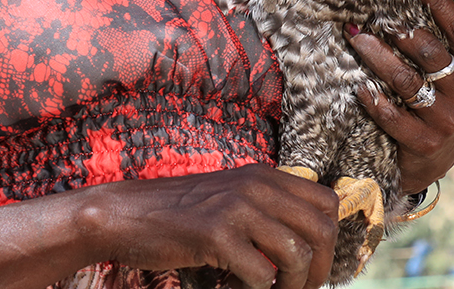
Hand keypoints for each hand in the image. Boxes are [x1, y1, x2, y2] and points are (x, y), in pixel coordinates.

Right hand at [87, 164, 338, 288]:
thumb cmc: (180, 216)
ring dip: (291, 287)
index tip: (311, 267)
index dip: (328, 241)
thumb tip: (311, 248)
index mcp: (265, 176)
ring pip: (297, 255)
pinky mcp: (216, 236)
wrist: (125, 215)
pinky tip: (236, 288)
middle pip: (322, 231)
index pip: (328, 203)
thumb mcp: (231, 199)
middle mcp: (256, 186)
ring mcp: (236, 209)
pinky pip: (261, 276)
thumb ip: (268, 210)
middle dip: (318, 271)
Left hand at [347, 0, 453, 193]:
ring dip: (377, 57)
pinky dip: (374, 99)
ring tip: (356, 37)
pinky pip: (393, 117)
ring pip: (405, 81)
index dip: (444, 7)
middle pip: (429, 54)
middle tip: (375, 15)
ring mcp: (445, 120)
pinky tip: (359, 85)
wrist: (437, 156)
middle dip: (401, 32)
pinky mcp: (422, 142)